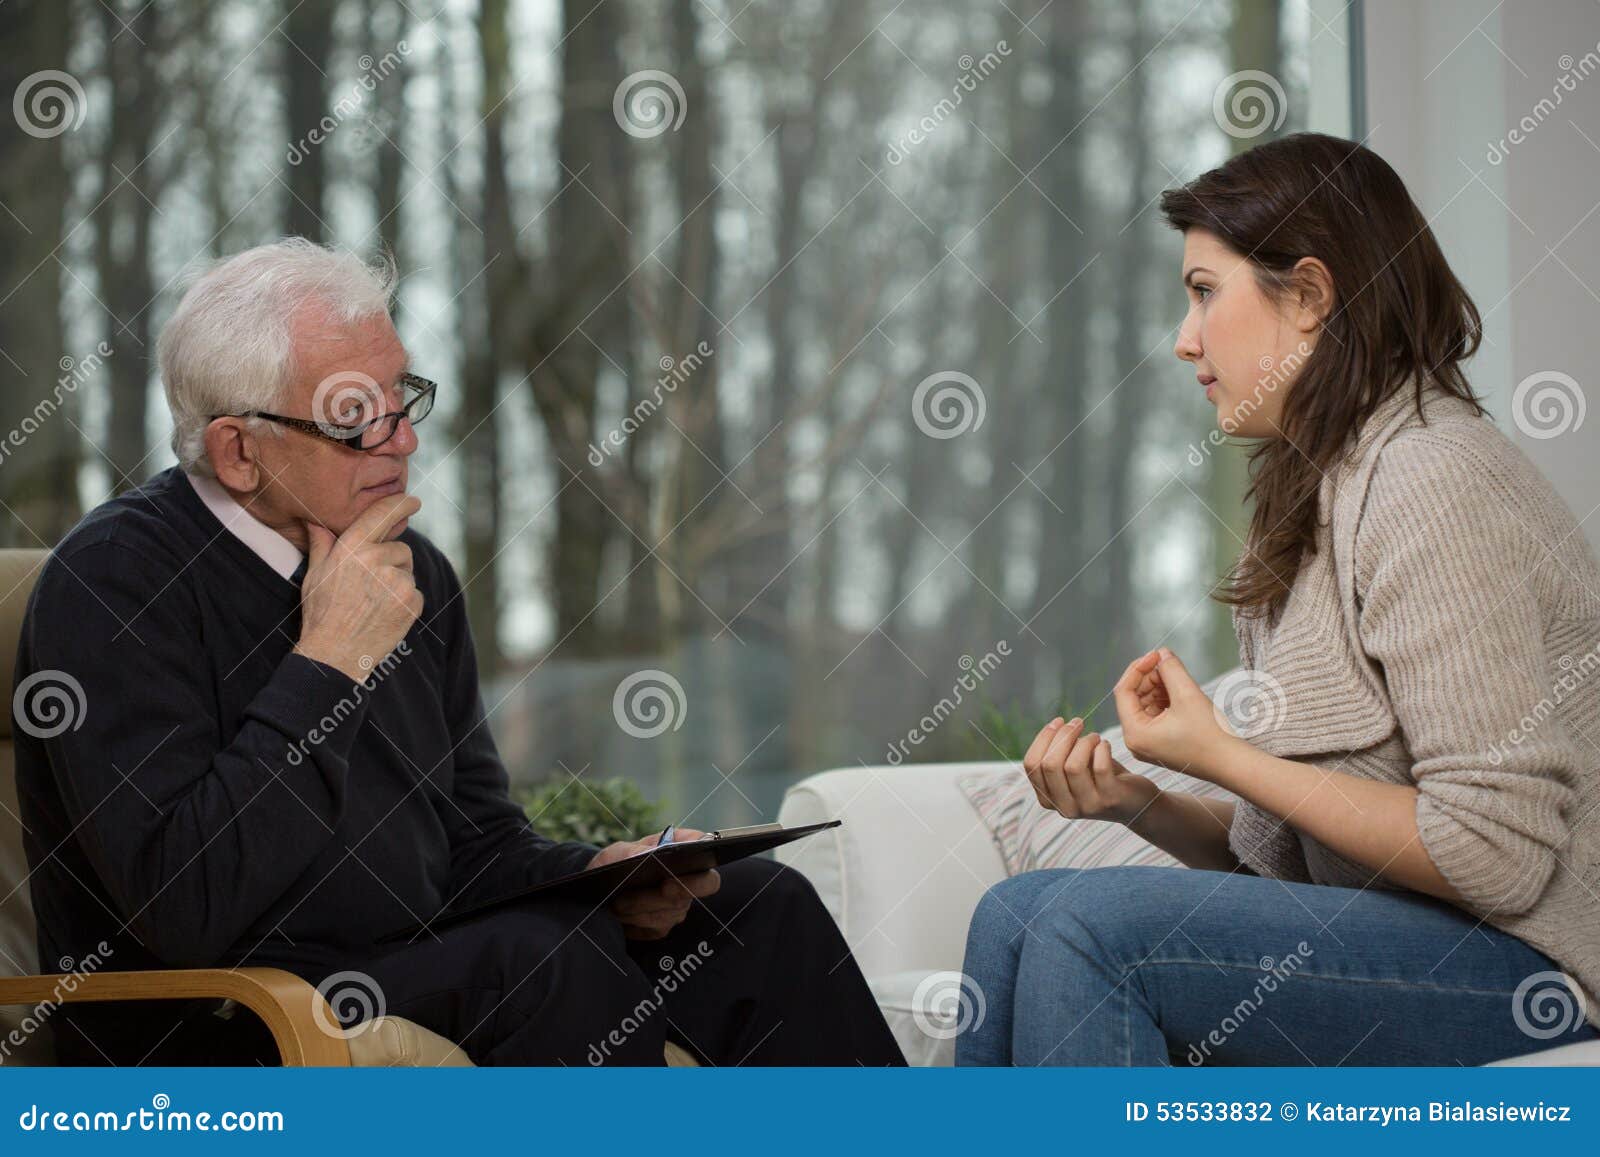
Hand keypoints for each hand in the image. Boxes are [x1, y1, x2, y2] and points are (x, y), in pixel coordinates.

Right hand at [294, 494, 423, 681]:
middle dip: (390, 560)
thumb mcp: (315, 574)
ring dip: (397, 580)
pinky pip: (415, 592)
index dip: (401, 503)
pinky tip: (383, 613)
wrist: (334, 654)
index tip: (413, 501)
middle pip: (400, 548)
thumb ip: (322, 543)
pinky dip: (405, 600)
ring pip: (407, 571)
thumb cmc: (321, 613)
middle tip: (367, 585)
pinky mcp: (412, 602)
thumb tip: (316, 520)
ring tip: (372, 601)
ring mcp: (398, 581)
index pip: (383, 513)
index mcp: (353, 548)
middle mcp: (378, 559)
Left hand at [589, 829, 721, 939]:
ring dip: (643, 908)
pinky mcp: (664, 926)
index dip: (703, 854)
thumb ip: (630, 852)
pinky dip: (636, 921)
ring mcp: (679, 904)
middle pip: (703, 884)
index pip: (707, 847)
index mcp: (681, 848)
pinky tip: (621, 915)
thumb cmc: (613, 864)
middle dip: (681, 888)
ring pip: (674, 910)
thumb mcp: (616, 853)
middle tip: (663, 888)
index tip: (680, 865)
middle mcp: (688, 877)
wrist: (599, 891)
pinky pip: (658, 927)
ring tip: (618, 903)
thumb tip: (646, 855)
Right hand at [1022, 717, 1157, 825]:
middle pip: (1050, 765)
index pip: (1032, 766)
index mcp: (1048, 800)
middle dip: (1063, 736)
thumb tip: (1056, 727)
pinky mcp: (1110, 800)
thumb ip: (1060, 755)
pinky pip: (1099, 767)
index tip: (1058, 721)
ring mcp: (1087, 806)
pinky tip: (1105, 745)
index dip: (1043, 738)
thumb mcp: (1075, 770)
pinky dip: (1101, 749)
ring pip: (1072, 767)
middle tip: (1077, 722)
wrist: (1137, 804)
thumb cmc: (1102, 779)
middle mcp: (1064, 807)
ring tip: (1094, 736)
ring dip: (1084, 742)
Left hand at [1112, 647, 1231, 774]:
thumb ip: (1171, 669)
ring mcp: (1148, 744)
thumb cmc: (1210, 735)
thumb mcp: (1187, 695)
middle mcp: (1136, 741)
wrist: (1232, 764)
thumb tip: (1162, 652)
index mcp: (1135, 733)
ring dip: (1158, 686)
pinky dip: (1165, 699)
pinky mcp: (1161, 743)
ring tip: (1178, 676)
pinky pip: (1156, 714)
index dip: (1138, 668)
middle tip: (1169, 663)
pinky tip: (1180, 690)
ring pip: (1145, 704)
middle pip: (1133, 697)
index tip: (1157, 654)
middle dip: (1150, 677)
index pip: (1123, 691)